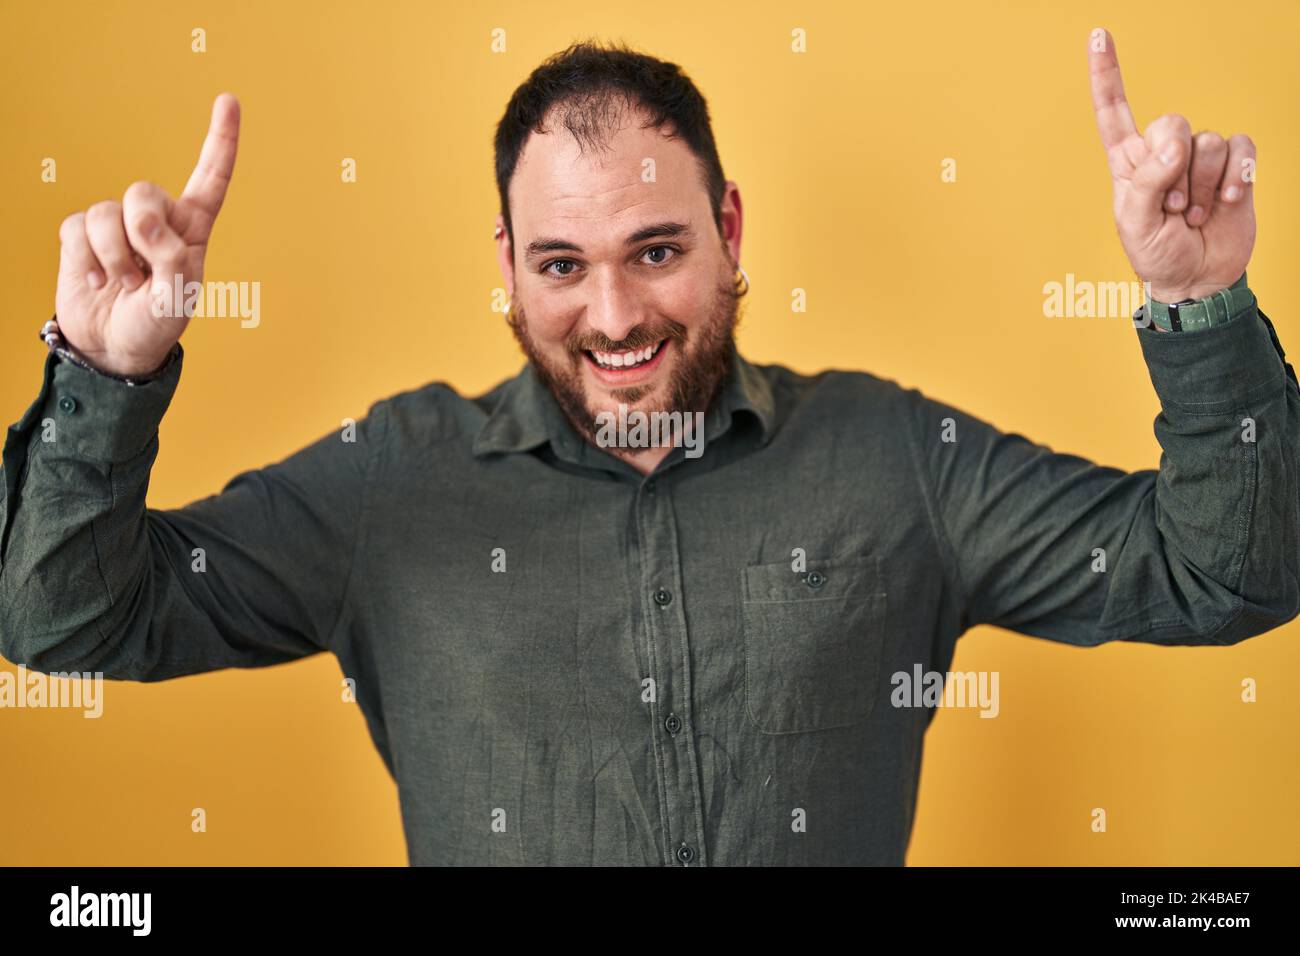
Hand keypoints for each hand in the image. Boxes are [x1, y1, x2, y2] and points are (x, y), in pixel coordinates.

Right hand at [53, 93, 240, 376]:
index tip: (229, 100)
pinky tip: (96, 280)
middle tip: (144, 272)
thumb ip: (170, 256)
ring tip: (124, 284)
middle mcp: (157, 220)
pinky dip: (87, 260)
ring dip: (114, 256)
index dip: (220, 140)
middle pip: (144, 192)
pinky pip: (77, 228)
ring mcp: (117, 226)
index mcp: (192, 230)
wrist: (114, 346)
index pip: (210, 179)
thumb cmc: (156, 323)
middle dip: (141, 231)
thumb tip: (144, 218)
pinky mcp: (82, 235)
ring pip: (107, 213)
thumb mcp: (178, 298)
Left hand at [1088, 28, 1254, 302]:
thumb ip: (1146, 182)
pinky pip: (1239, 146)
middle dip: (1174, 168)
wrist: (1197, 279)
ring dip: (1200, 186)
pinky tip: (1223, 203)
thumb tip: (1174, 147)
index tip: (1097, 35)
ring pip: (1206, 141)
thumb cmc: (1157, 254)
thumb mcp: (1134, 225)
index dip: (1107, 74)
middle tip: (1172, 208)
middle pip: (1171, 122)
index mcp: (1128, 163)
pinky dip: (1233, 177)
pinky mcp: (1233, 165)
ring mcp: (1199, 158)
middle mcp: (1162, 153)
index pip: (1113, 111)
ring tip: (1193, 216)